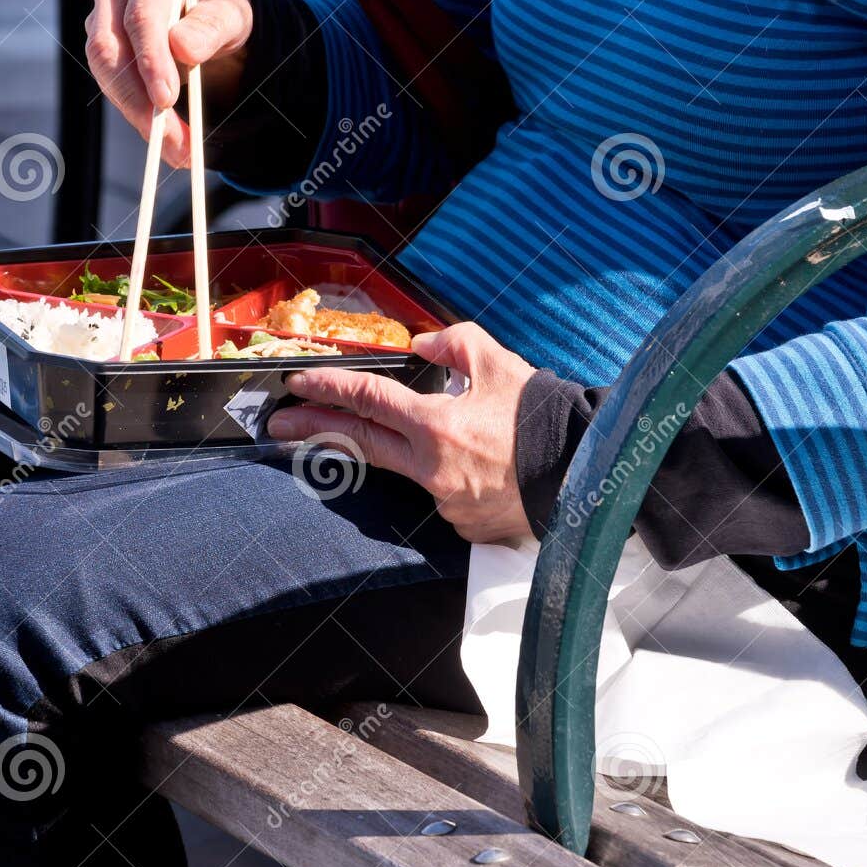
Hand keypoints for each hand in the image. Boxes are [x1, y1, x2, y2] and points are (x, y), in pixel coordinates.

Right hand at [84, 0, 253, 168]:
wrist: (211, 21)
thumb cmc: (222, 13)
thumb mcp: (233, 16)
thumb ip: (212, 26)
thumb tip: (183, 47)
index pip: (141, 19)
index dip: (151, 61)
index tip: (167, 100)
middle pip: (110, 50)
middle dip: (139, 100)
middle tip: (169, 141)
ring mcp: (103, 22)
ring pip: (107, 75)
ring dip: (139, 117)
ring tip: (178, 151)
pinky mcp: (104, 52)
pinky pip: (114, 89)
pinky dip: (140, 118)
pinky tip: (168, 143)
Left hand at [265, 323, 536, 543]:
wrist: (586, 470)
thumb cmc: (544, 417)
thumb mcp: (500, 362)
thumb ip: (454, 342)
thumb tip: (423, 344)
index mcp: (435, 425)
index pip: (367, 399)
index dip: (327, 387)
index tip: (296, 382)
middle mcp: (431, 468)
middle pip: (358, 444)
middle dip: (314, 430)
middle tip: (279, 425)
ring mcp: (445, 502)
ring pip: (407, 470)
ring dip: (397, 452)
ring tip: (401, 438)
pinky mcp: (463, 524)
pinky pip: (443, 495)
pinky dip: (450, 476)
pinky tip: (476, 467)